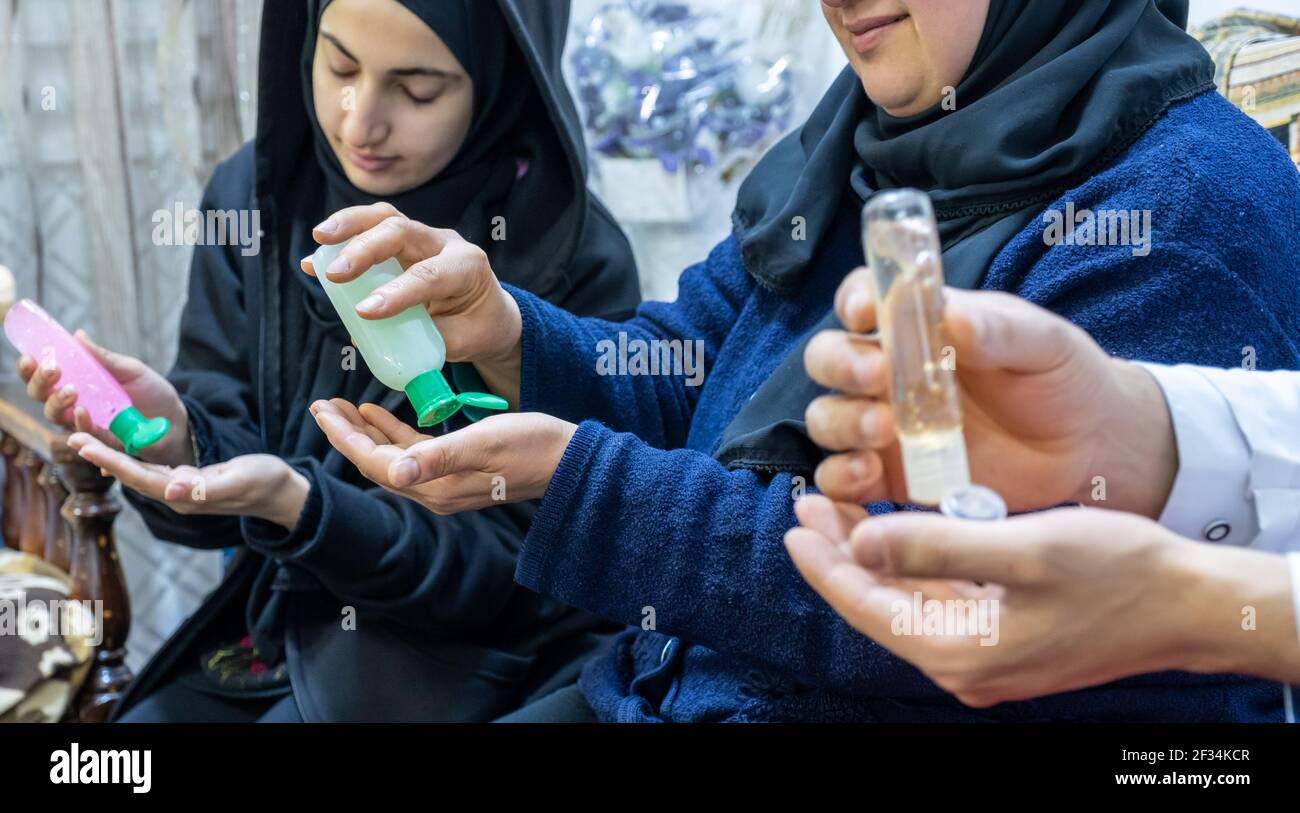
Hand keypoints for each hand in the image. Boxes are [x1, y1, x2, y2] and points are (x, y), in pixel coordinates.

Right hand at [17, 331, 192, 465]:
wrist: (177, 419)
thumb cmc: (152, 393)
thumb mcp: (130, 370)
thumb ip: (103, 358)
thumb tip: (77, 335)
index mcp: (79, 383)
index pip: (44, 377)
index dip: (31, 369)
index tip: (31, 357)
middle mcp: (76, 404)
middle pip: (42, 397)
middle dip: (41, 383)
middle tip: (52, 369)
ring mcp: (87, 424)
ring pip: (57, 417)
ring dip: (57, 402)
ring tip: (70, 390)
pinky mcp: (102, 442)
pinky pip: (85, 436)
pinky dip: (81, 424)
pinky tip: (83, 412)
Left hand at [68, 435, 309, 529]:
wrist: (282, 493)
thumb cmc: (265, 483)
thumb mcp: (239, 480)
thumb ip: (205, 488)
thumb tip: (170, 490)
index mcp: (186, 496)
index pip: (140, 477)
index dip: (112, 461)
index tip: (84, 444)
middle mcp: (177, 495)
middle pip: (132, 475)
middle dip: (102, 456)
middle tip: (71, 436)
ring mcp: (181, 490)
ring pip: (138, 472)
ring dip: (111, 456)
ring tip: (85, 439)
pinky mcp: (187, 482)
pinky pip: (151, 469)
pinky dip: (131, 456)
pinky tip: (119, 446)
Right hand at [301, 202, 521, 406]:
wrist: (488, 312)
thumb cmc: (476, 327)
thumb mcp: (459, 341)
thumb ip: (418, 338)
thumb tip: (365, 338)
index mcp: (468, 267)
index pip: (429, 275)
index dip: (396, 292)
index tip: (364, 311)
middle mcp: (446, 243)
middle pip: (402, 231)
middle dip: (365, 249)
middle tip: (334, 274)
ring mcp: (424, 237)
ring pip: (386, 217)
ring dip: (349, 225)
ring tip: (320, 239)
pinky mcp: (403, 240)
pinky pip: (373, 227)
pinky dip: (345, 236)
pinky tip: (317, 253)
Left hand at [310, 399, 575, 513]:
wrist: (569, 461)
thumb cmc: (531, 446)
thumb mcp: (485, 442)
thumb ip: (439, 455)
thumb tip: (398, 470)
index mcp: (435, 486)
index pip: (375, 462)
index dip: (345, 437)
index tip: (322, 409)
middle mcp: (434, 490)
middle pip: (376, 462)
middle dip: (347, 433)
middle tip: (323, 404)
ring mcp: (445, 483)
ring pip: (392, 457)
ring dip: (367, 432)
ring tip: (344, 406)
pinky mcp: (458, 471)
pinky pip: (413, 454)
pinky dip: (393, 433)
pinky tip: (382, 413)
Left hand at [785, 495, 1211, 706]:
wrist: (1193, 606)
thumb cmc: (1118, 574)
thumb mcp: (1022, 549)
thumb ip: (934, 547)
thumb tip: (858, 547)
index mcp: (960, 651)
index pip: (866, 607)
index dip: (824, 565)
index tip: (792, 524)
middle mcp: (965, 664)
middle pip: (880, 605)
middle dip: (842, 555)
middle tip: (811, 503)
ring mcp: (986, 656)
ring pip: (908, 602)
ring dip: (875, 557)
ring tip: (843, 510)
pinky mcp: (1005, 641)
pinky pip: (942, 603)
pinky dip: (914, 568)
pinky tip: (900, 534)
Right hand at [803, 272, 1175, 515]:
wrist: (1089, 447)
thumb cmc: (1062, 378)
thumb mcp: (1043, 342)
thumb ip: (999, 328)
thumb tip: (954, 317)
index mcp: (919, 325)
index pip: (864, 297)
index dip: (855, 299)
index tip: (866, 311)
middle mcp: (889, 371)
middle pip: (828, 358)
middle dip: (841, 364)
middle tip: (879, 376)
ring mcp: (884, 426)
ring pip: (826, 417)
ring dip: (842, 421)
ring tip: (884, 431)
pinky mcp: (890, 477)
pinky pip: (840, 477)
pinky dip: (840, 477)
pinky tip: (869, 474)